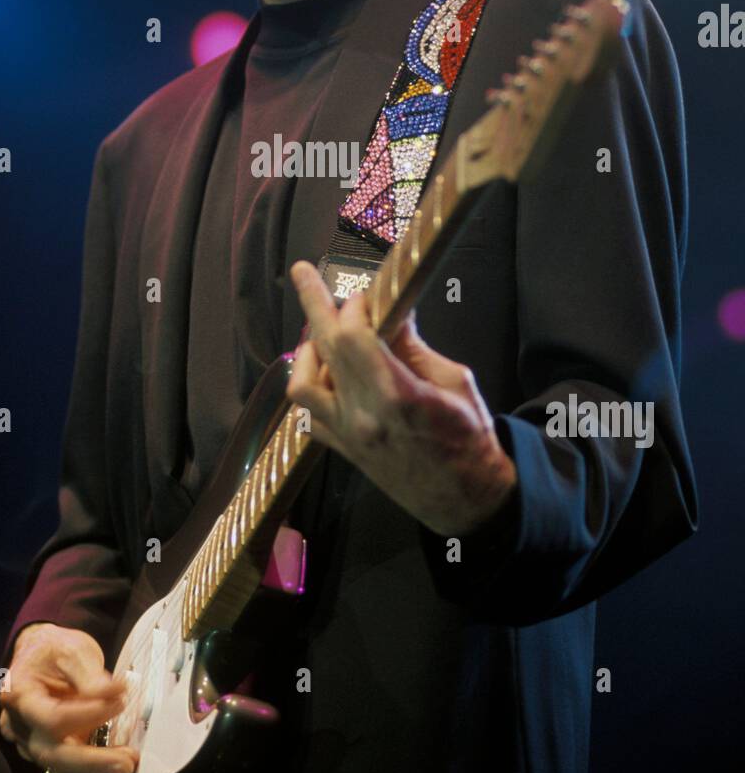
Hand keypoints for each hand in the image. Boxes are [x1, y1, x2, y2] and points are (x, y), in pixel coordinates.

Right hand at [0, 623, 138, 772]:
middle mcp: (18, 723)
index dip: (87, 715)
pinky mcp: (44, 748)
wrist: (41, 653)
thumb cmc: (53, 649)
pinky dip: (87, 769)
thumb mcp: (73, 649)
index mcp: (19, 693)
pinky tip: (111, 762)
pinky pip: (62, 769)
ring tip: (126, 761)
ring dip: (93, 768)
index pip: (51, 717)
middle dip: (90, 761)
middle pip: (49, 752)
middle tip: (127, 760)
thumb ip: (91, 675)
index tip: (119, 701)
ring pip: (57, 766)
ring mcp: (28, 740)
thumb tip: (116, 693)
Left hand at [286, 260, 516, 536]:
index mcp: (397, 395)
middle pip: (324, 348)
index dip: (355, 306)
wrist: (466, 500)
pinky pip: (310, 415)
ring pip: (303, 383)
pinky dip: (313, 388)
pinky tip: (329, 374)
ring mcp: (349, 435)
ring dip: (310, 352)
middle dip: (313, 302)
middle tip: (302, 272)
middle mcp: (364, 415)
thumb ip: (414, 348)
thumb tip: (391, 311)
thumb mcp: (454, 382)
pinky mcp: (344, 451)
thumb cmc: (470, 438)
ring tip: (326, 335)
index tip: (368, 295)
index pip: (353, 335)